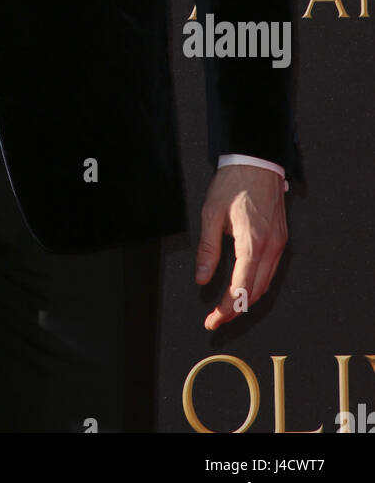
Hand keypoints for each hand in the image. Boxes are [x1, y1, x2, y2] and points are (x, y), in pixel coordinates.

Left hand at [195, 165, 287, 329]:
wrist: (257, 162)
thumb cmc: (233, 184)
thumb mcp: (212, 214)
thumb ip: (208, 249)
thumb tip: (201, 277)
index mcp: (253, 243)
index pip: (240, 288)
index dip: (225, 309)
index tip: (212, 320)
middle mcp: (271, 248)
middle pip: (255, 292)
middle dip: (235, 310)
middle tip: (215, 319)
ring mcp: (279, 244)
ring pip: (265, 284)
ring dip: (247, 300)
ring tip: (226, 308)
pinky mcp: (280, 239)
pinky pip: (270, 271)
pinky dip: (256, 285)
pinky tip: (242, 287)